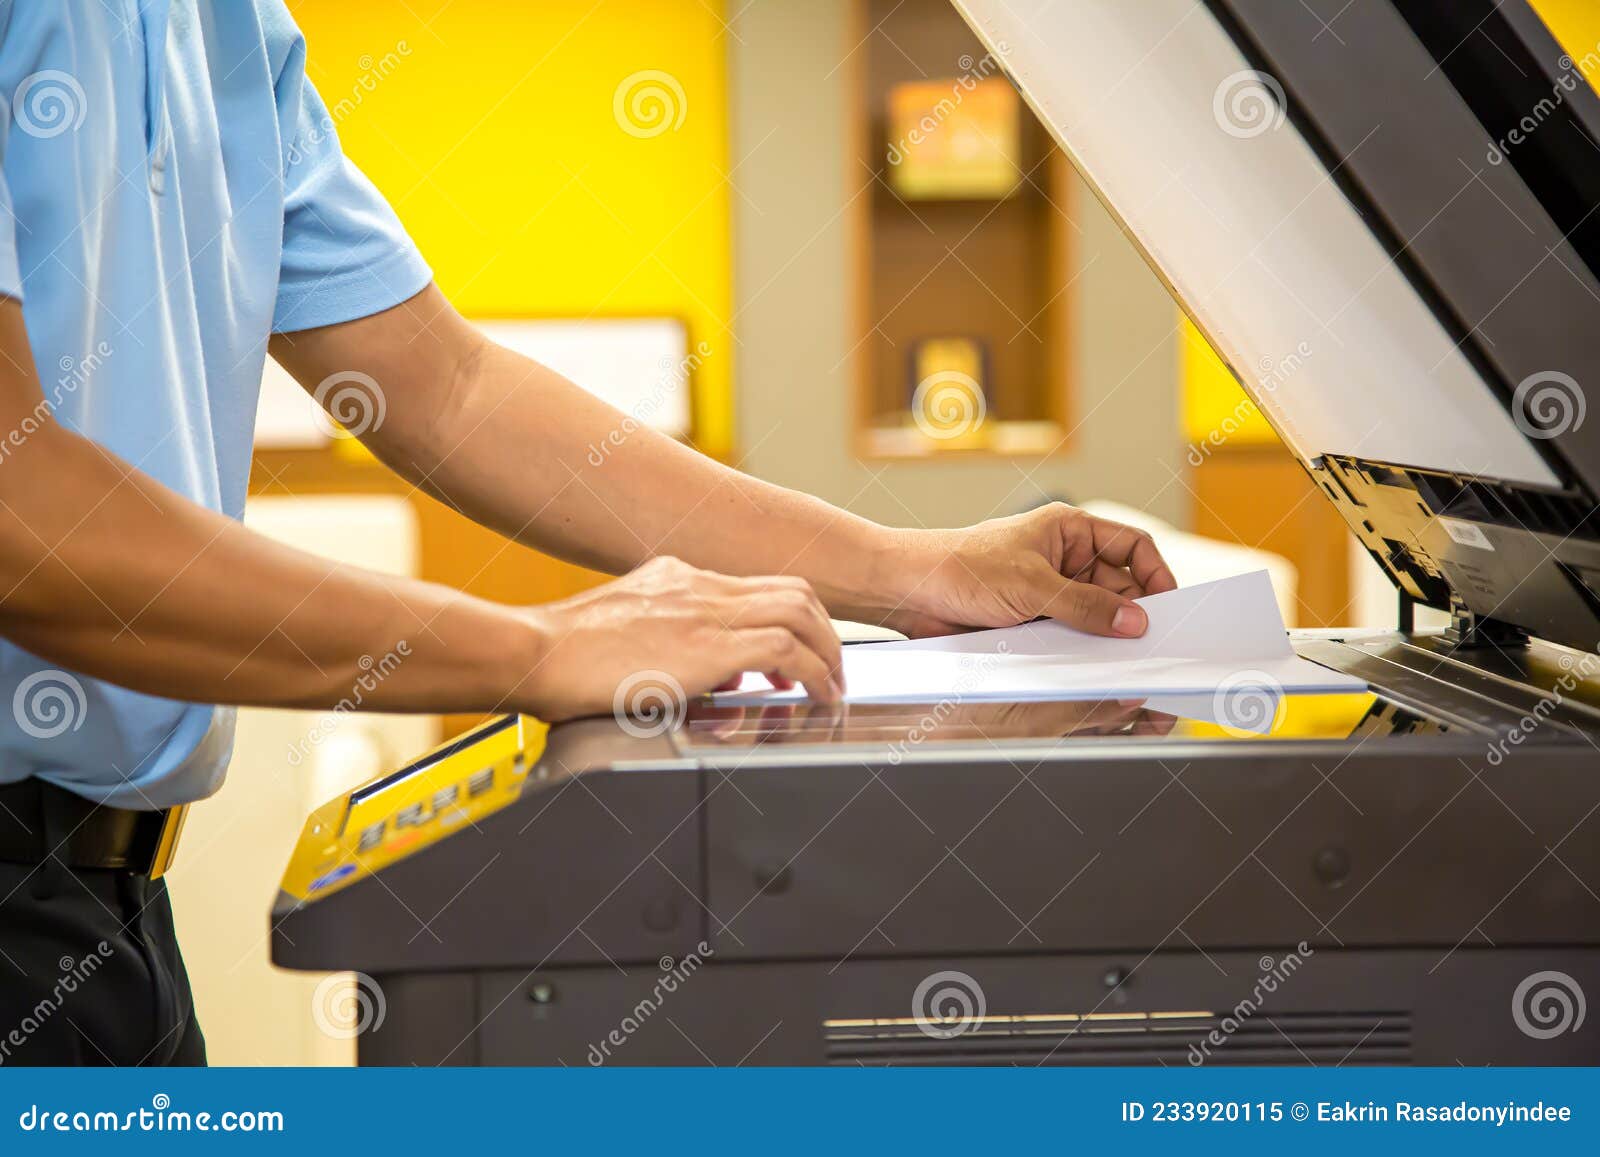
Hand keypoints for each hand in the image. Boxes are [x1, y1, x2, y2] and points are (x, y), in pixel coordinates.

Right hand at [518, 556, 842, 721]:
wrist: (533, 652)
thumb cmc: (560, 654)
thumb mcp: (625, 632)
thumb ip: (672, 642)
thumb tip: (714, 675)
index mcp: (678, 577)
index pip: (757, 585)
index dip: (791, 617)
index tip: (798, 652)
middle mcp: (698, 584)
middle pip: (793, 590)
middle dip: (823, 631)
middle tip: (829, 670)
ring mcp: (706, 610)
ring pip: (801, 610)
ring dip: (828, 652)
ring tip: (831, 688)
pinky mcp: (709, 645)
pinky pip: (787, 650)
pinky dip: (814, 674)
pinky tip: (816, 699)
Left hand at [883, 503, 1177, 637]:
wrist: (910, 592)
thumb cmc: (960, 567)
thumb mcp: (1032, 586)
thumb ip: (1086, 606)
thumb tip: (1134, 620)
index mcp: (1069, 530)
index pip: (1132, 547)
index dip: (1155, 574)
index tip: (1168, 606)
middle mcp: (1064, 559)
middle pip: (1119, 587)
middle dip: (1131, 613)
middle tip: (1148, 644)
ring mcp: (1049, 592)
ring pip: (1095, 616)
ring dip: (1103, 635)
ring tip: (1118, 658)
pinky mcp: (1033, 621)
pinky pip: (1070, 636)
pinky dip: (1080, 650)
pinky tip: (1086, 664)